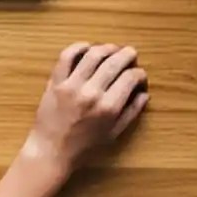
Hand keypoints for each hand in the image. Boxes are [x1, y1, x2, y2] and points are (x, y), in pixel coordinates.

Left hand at [21, 43, 149, 174]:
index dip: (139, 73)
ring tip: (113, 48)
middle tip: (131, 53)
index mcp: (108, 107)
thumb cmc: (84, 146)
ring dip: (106, 47)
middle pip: (114, 62)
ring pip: (92, 55)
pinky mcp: (55, 81)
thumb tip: (144, 94)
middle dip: (127, 54)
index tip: (139, 74)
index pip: (129, 78)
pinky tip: (87, 47)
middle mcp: (91, 92)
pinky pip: (66, 56)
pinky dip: (78, 47)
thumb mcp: (113, 134)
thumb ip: (131, 113)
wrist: (51, 150)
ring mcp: (72, 85)